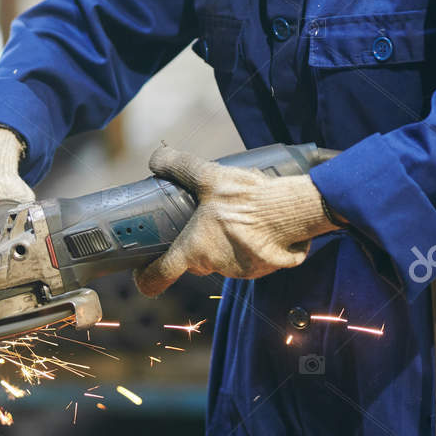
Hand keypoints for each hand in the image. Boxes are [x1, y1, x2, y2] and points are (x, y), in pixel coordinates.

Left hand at [134, 142, 338, 296]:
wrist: (292, 212)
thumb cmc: (247, 198)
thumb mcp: (209, 176)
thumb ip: (179, 167)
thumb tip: (156, 158)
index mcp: (193, 249)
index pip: (160, 275)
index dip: (147, 277)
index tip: (143, 274)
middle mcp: (213, 265)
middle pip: (193, 261)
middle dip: (194, 245)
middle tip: (200, 221)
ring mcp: (238, 271)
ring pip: (220, 259)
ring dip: (222, 244)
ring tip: (232, 217)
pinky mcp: (260, 269)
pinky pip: (244, 260)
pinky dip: (245, 246)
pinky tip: (254, 225)